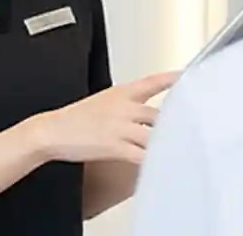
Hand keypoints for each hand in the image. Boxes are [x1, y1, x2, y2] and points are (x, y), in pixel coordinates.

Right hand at [29, 71, 179, 164]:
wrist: (52, 131)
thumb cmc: (75, 119)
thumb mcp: (102, 101)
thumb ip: (126, 106)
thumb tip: (145, 116)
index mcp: (121, 93)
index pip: (152, 82)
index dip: (172, 79)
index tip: (188, 77)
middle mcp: (124, 107)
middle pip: (160, 114)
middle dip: (175, 124)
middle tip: (191, 131)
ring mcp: (120, 127)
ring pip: (154, 135)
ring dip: (168, 144)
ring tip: (181, 151)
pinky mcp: (115, 146)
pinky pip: (141, 155)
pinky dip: (153, 161)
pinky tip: (160, 166)